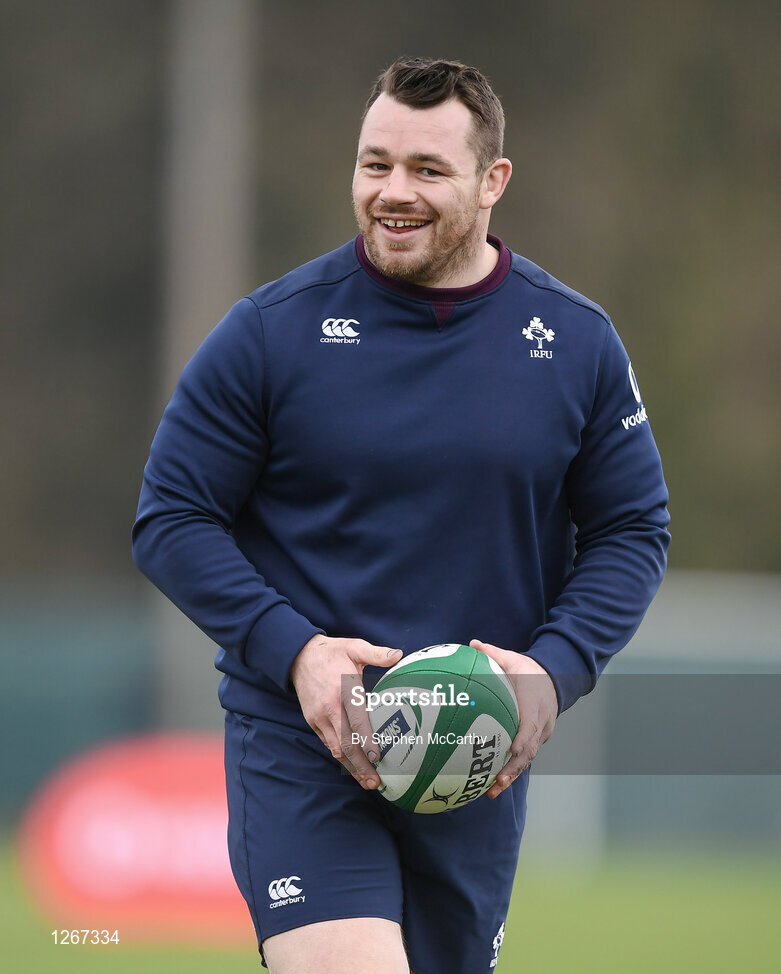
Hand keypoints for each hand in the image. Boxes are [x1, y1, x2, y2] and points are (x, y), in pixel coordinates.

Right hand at [290, 634, 402, 789]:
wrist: (298, 656)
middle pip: (345, 743)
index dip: (366, 741)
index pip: (356, 721)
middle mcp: (329, 708)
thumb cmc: (332, 652)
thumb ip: (377, 653)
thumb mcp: (354, 647)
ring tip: (367, 781)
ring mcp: (319, 717)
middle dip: (361, 765)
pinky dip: (340, 757)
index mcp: (343, 690)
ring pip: (335, 748)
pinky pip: (328, 743)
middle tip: (376, 782)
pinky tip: (353, 766)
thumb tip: (399, 654)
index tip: (378, 757)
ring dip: (351, 767)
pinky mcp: (313, 722)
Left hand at [470, 638, 557, 797]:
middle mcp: (540, 723)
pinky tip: (492, 785)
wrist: (553, 680)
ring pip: (527, 759)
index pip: (531, 723)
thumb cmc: (528, 670)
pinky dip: (511, 772)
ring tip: (492, 791)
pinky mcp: (535, 741)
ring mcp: (540, 734)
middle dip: (514, 767)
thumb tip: (472, 644)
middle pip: (529, 749)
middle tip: (497, 781)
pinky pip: (524, 758)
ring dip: (511, 776)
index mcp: (535, 703)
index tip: (512, 749)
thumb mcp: (512, 658)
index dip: (523, 737)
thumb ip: (493, 653)